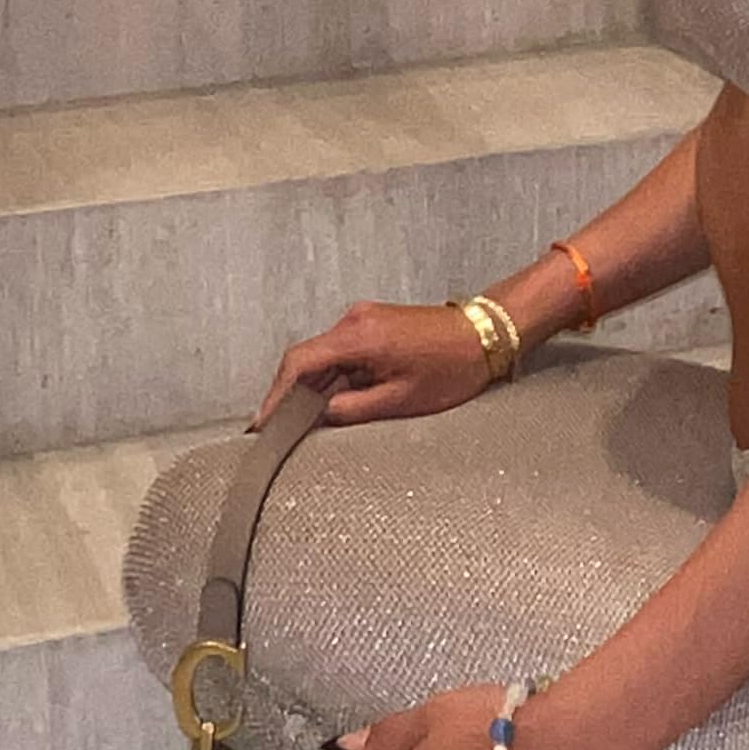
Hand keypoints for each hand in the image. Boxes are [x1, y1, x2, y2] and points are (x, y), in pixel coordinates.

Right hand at [255, 301, 496, 427]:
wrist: (485, 334)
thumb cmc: (452, 366)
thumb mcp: (401, 400)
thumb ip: (353, 410)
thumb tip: (319, 417)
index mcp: (358, 336)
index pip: (299, 363)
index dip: (276, 395)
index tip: (263, 423)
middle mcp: (354, 320)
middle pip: (305, 359)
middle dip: (289, 395)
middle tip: (278, 430)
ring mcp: (362, 319)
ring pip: (322, 356)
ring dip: (312, 387)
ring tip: (303, 422)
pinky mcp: (372, 323)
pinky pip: (339, 352)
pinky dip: (330, 376)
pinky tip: (331, 401)